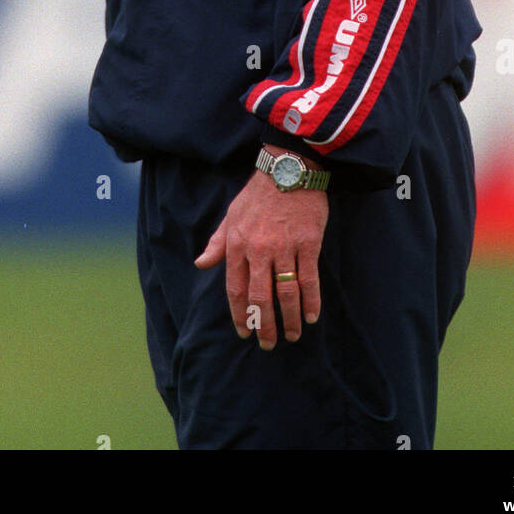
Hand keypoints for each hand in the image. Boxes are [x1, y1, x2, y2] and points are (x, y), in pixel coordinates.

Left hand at [194, 157, 328, 348]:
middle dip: (263, 325)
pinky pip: (309, 279)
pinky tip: (312, 317)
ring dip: (289, 320)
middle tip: (267, 344)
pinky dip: (311, 302)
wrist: (288, 169)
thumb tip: (200, 264)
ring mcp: (285, 248)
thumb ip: (217, 243)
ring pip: (285, 293)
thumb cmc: (257, 194)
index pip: (235, 289)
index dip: (239, 314)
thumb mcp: (231, 215)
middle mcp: (259, 250)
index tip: (244, 331)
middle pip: (260, 298)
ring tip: (292, 336)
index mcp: (238, 245)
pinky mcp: (308, 243)